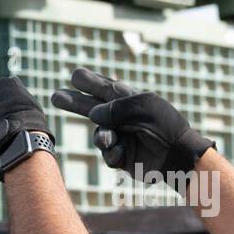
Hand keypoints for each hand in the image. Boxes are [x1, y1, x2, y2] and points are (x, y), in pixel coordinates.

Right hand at [50, 68, 213, 180]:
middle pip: (92, 108)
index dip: (89, 82)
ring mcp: (121, 137)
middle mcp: (123, 118)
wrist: (178, 156)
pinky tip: (120, 153)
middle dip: (74, 102)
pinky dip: (111, 153)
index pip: (105, 88)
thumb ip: (114, 108)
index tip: (74, 76)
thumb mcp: (141, 108)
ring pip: (98, 136)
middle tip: (55, 96)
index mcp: (129, 100)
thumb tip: (93, 114)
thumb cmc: (164, 126)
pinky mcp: (122, 157)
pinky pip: (107, 155)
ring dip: (101, 137)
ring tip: (108, 140)